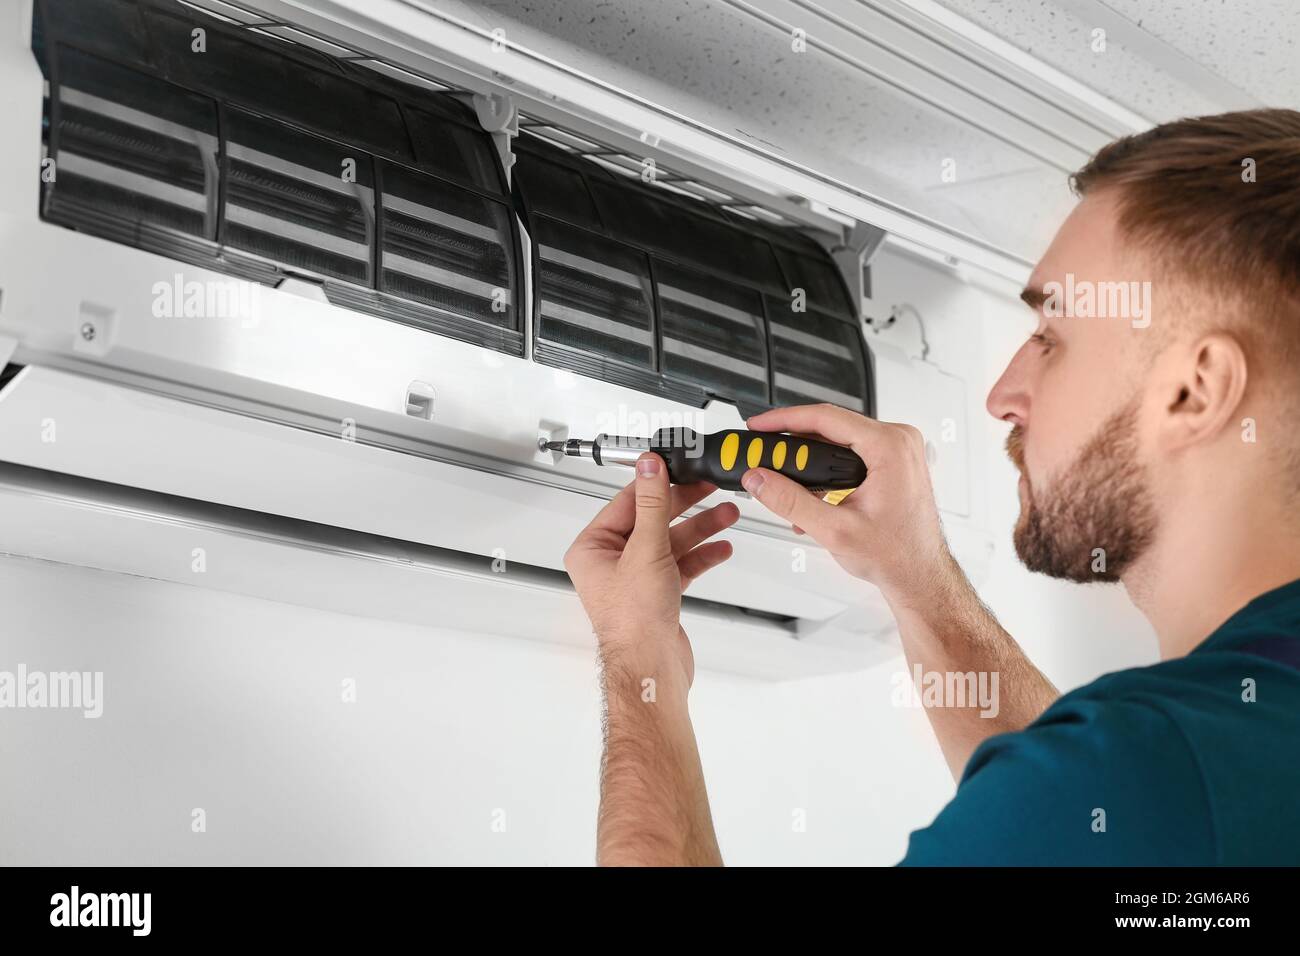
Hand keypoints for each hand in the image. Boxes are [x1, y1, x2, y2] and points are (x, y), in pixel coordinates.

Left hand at [564, 453, 739, 688]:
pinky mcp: (656, 595)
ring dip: (699, 529)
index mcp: (593, 548)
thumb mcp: (646, 549)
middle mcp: (610, 563)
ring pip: (669, 542)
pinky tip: (721, 548)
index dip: (656, 484)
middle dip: (685, 506)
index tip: (677, 467)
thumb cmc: (635, 621)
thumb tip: (650, 466)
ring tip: (726, 516)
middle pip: (651, 521)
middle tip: (709, 488)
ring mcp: (634, 579)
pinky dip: (701, 556)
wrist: (652, 668)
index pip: (627, 503)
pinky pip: (680, 565)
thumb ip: (652, 504)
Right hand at [741, 404, 954, 608]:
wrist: (920, 575)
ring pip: (837, 441)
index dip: (784, 419)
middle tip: (765, 457)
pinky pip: (850, 453)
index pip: (825, 418)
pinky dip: (826, 471)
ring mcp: (896, 451)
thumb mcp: (835, 530)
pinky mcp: (892, 463)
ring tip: (785, 484)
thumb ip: (790, 501)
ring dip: (809, 462)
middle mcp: (897, 442)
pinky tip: (809, 494)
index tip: (760, 425)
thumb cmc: (898, 555)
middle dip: (793, 446)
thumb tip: (760, 480)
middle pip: (830, 428)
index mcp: (890, 447)